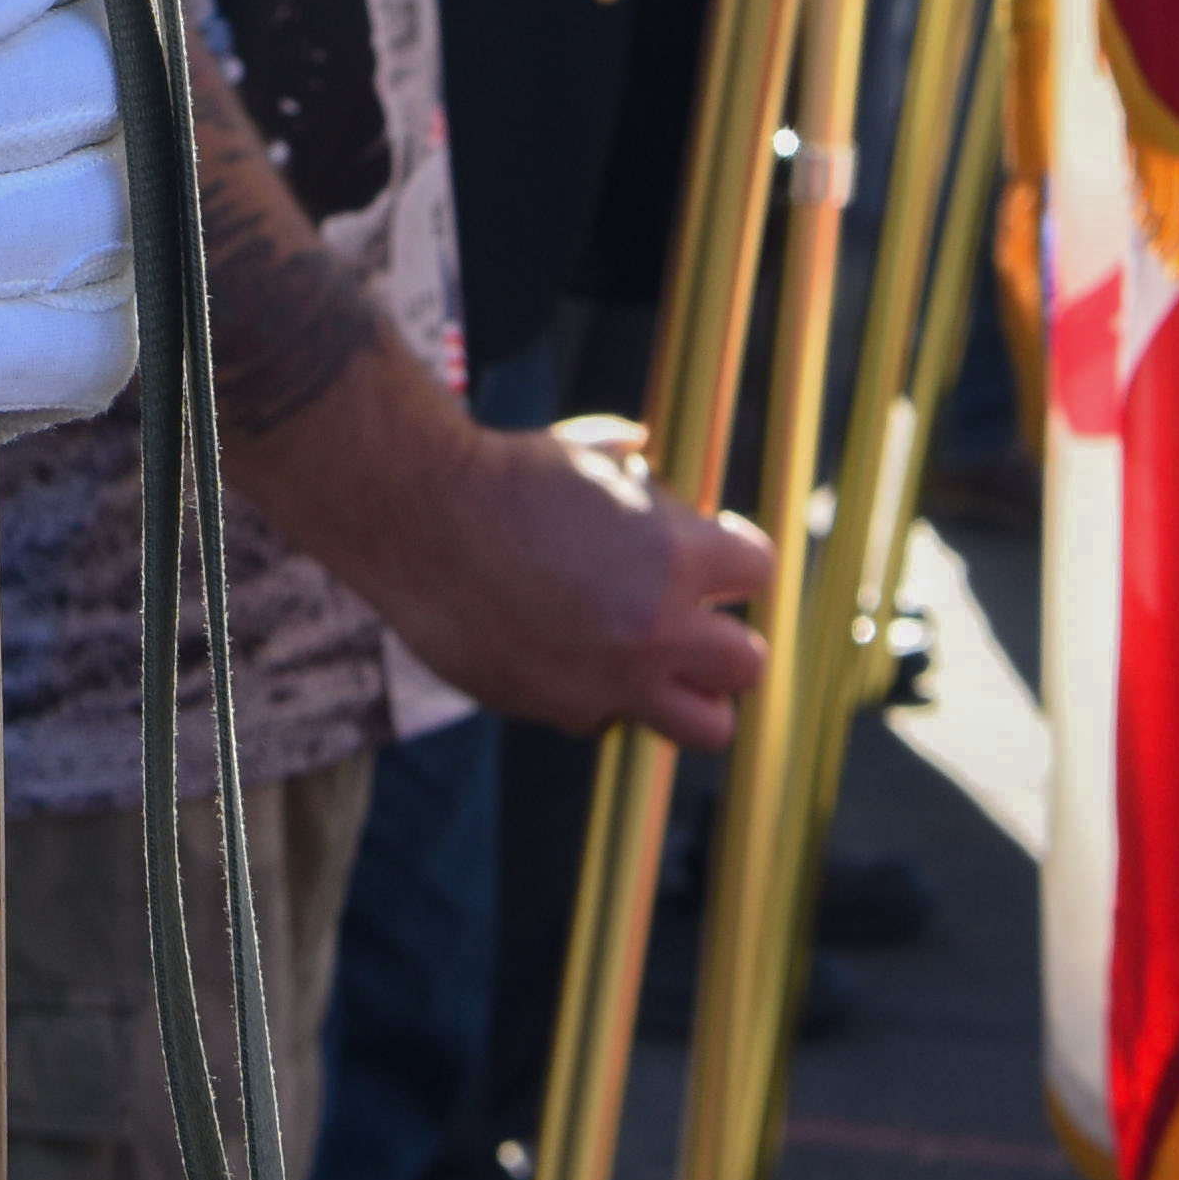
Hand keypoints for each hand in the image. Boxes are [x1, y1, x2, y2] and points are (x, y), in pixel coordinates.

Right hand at [332, 401, 769, 753]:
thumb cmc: (504, 476)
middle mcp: (655, 628)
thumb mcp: (587, 456)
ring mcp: (611, 680)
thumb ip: (635, 473)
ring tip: (660, 663)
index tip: (721, 555)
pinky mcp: (561, 709)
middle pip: (748, 667)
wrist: (417, 519)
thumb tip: (650, 453)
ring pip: (704, 726)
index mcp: (674, 556)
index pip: (761, 574)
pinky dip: (602, 696)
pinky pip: (611, 719)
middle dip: (729, 642)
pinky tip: (569, 653)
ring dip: (692, 696)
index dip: (742, 562)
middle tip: (698, 622)